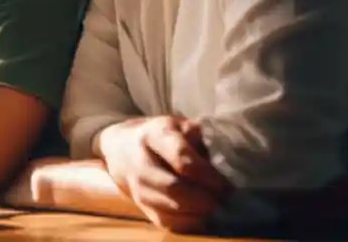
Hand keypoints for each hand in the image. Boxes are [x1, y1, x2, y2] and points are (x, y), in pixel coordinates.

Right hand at [96, 116, 231, 231]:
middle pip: (174, 188)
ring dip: (199, 213)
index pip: (181, 158)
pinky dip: (189, 223)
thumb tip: (225, 164)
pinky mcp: (141, 206)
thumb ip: (200, 139)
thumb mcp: (180, 125)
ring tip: (218, 209)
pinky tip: (204, 216)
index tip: (226, 184)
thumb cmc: (162, 135)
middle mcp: (141, 161)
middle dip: (204, 199)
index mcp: (154, 135)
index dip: (207, 175)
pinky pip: (167, 222)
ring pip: (170, 209)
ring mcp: (137, 187)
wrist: (121, 148)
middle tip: (226, 200)